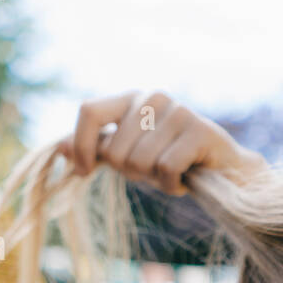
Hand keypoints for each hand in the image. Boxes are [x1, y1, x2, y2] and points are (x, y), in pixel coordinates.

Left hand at [57, 90, 265, 195]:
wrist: (222, 173)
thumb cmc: (170, 162)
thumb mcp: (128, 155)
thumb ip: (96, 148)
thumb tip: (60, 148)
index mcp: (131, 99)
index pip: (89, 111)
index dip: (81, 146)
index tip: (84, 172)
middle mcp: (153, 97)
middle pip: (115, 151)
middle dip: (131, 173)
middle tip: (153, 171)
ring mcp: (178, 110)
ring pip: (139, 163)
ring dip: (154, 181)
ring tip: (172, 173)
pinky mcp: (200, 130)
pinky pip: (166, 169)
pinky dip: (173, 185)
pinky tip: (186, 178)